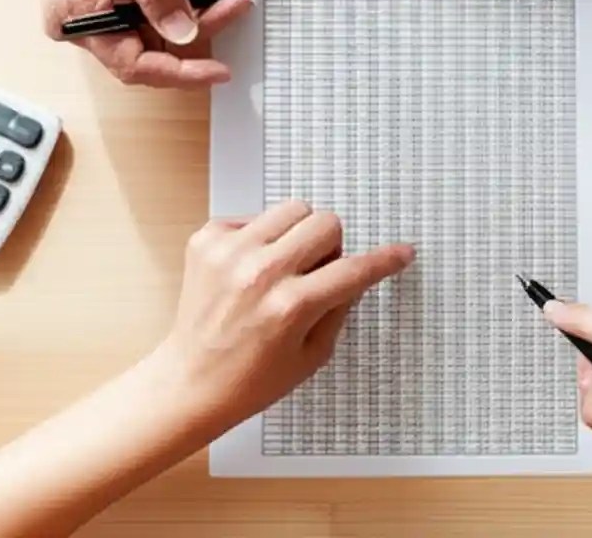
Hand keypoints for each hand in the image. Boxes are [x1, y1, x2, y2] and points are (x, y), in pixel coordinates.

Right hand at [29, 0, 249, 87]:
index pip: (133, 65)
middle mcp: (81, 25)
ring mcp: (94, 18)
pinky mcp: (108, 6)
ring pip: (155, 33)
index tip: (217, 70)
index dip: (179, 72)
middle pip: (150, 51)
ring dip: (192, 7)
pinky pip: (149, 15)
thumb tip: (184, 33)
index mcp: (78, 12)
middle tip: (234, 4)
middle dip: (197, 29)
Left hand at [158, 201, 415, 430]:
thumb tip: (356, 271)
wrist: (190, 381)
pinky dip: (260, 238)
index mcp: (291, 306)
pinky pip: (253, 217)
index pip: (354, 270)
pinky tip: (250, 269)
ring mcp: (230, 252)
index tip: (401, 252)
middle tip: (317, 273)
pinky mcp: (206, 240)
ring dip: (297, 235)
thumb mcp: (313, 355)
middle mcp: (260, 273)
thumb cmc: (250, 379)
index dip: (384, 261)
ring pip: (292, 209)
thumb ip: (340, 307)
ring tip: (282, 267)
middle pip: (325, 223)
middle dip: (330, 246)